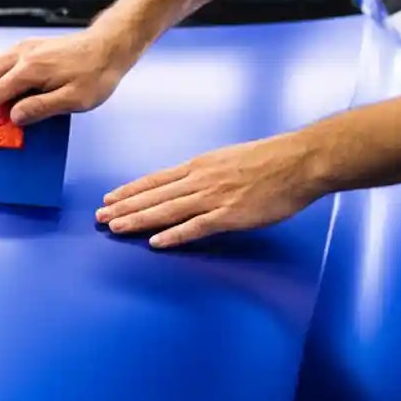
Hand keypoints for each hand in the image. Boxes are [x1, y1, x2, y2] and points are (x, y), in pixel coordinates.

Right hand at [0, 23, 143, 127]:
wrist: (112, 45)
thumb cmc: (97, 73)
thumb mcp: (73, 100)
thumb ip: (40, 108)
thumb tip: (14, 116)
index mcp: (30, 70)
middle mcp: (24, 55)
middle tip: (2, 116)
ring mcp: (28, 48)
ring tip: (17, 104)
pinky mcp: (35, 46)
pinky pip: (10, 62)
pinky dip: (9, 77)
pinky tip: (27, 90)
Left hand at [96, 135, 328, 248]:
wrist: (300, 161)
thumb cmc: (273, 159)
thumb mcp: (231, 158)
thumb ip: (210, 172)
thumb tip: (194, 182)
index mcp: (201, 165)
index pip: (156, 179)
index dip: (130, 190)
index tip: (109, 198)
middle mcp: (201, 179)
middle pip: (154, 195)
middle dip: (124, 206)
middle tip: (99, 217)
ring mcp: (214, 197)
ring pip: (167, 210)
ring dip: (138, 219)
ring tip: (115, 227)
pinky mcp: (230, 214)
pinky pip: (196, 227)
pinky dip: (174, 235)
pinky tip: (155, 242)